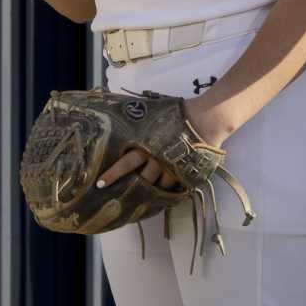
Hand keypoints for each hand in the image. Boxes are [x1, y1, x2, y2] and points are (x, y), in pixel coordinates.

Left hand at [94, 98, 229, 189]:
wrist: (205, 120)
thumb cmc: (179, 113)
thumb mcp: (155, 114)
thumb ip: (142, 122)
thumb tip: (126, 114)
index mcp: (146, 146)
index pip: (125, 163)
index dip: (112, 174)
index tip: (100, 184)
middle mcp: (157, 160)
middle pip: (142, 180)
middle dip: (135, 185)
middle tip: (127, 191)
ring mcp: (171, 169)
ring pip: (159, 185)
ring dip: (155, 184)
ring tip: (152, 184)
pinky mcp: (185, 174)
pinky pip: (174, 186)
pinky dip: (170, 186)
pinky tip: (169, 184)